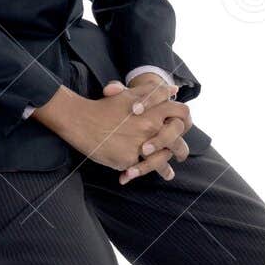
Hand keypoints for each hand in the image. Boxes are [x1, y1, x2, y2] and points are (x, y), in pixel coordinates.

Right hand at [30, 75, 184, 171]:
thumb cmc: (105, 106)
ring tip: (169, 174)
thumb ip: (154, 92)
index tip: (182, 130)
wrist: (80, 120)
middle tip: (180, 154)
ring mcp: (140, 145)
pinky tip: (136, 176)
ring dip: (166, 168)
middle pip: (177, 141)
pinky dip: (138, 172)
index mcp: (153, 110)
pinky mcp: (128, 159)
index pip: (181, 114)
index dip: (184, 122)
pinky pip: (139, 169)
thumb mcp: (130, 95)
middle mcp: (150, 127)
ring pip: (162, 160)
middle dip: (181, 150)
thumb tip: (175, 89)